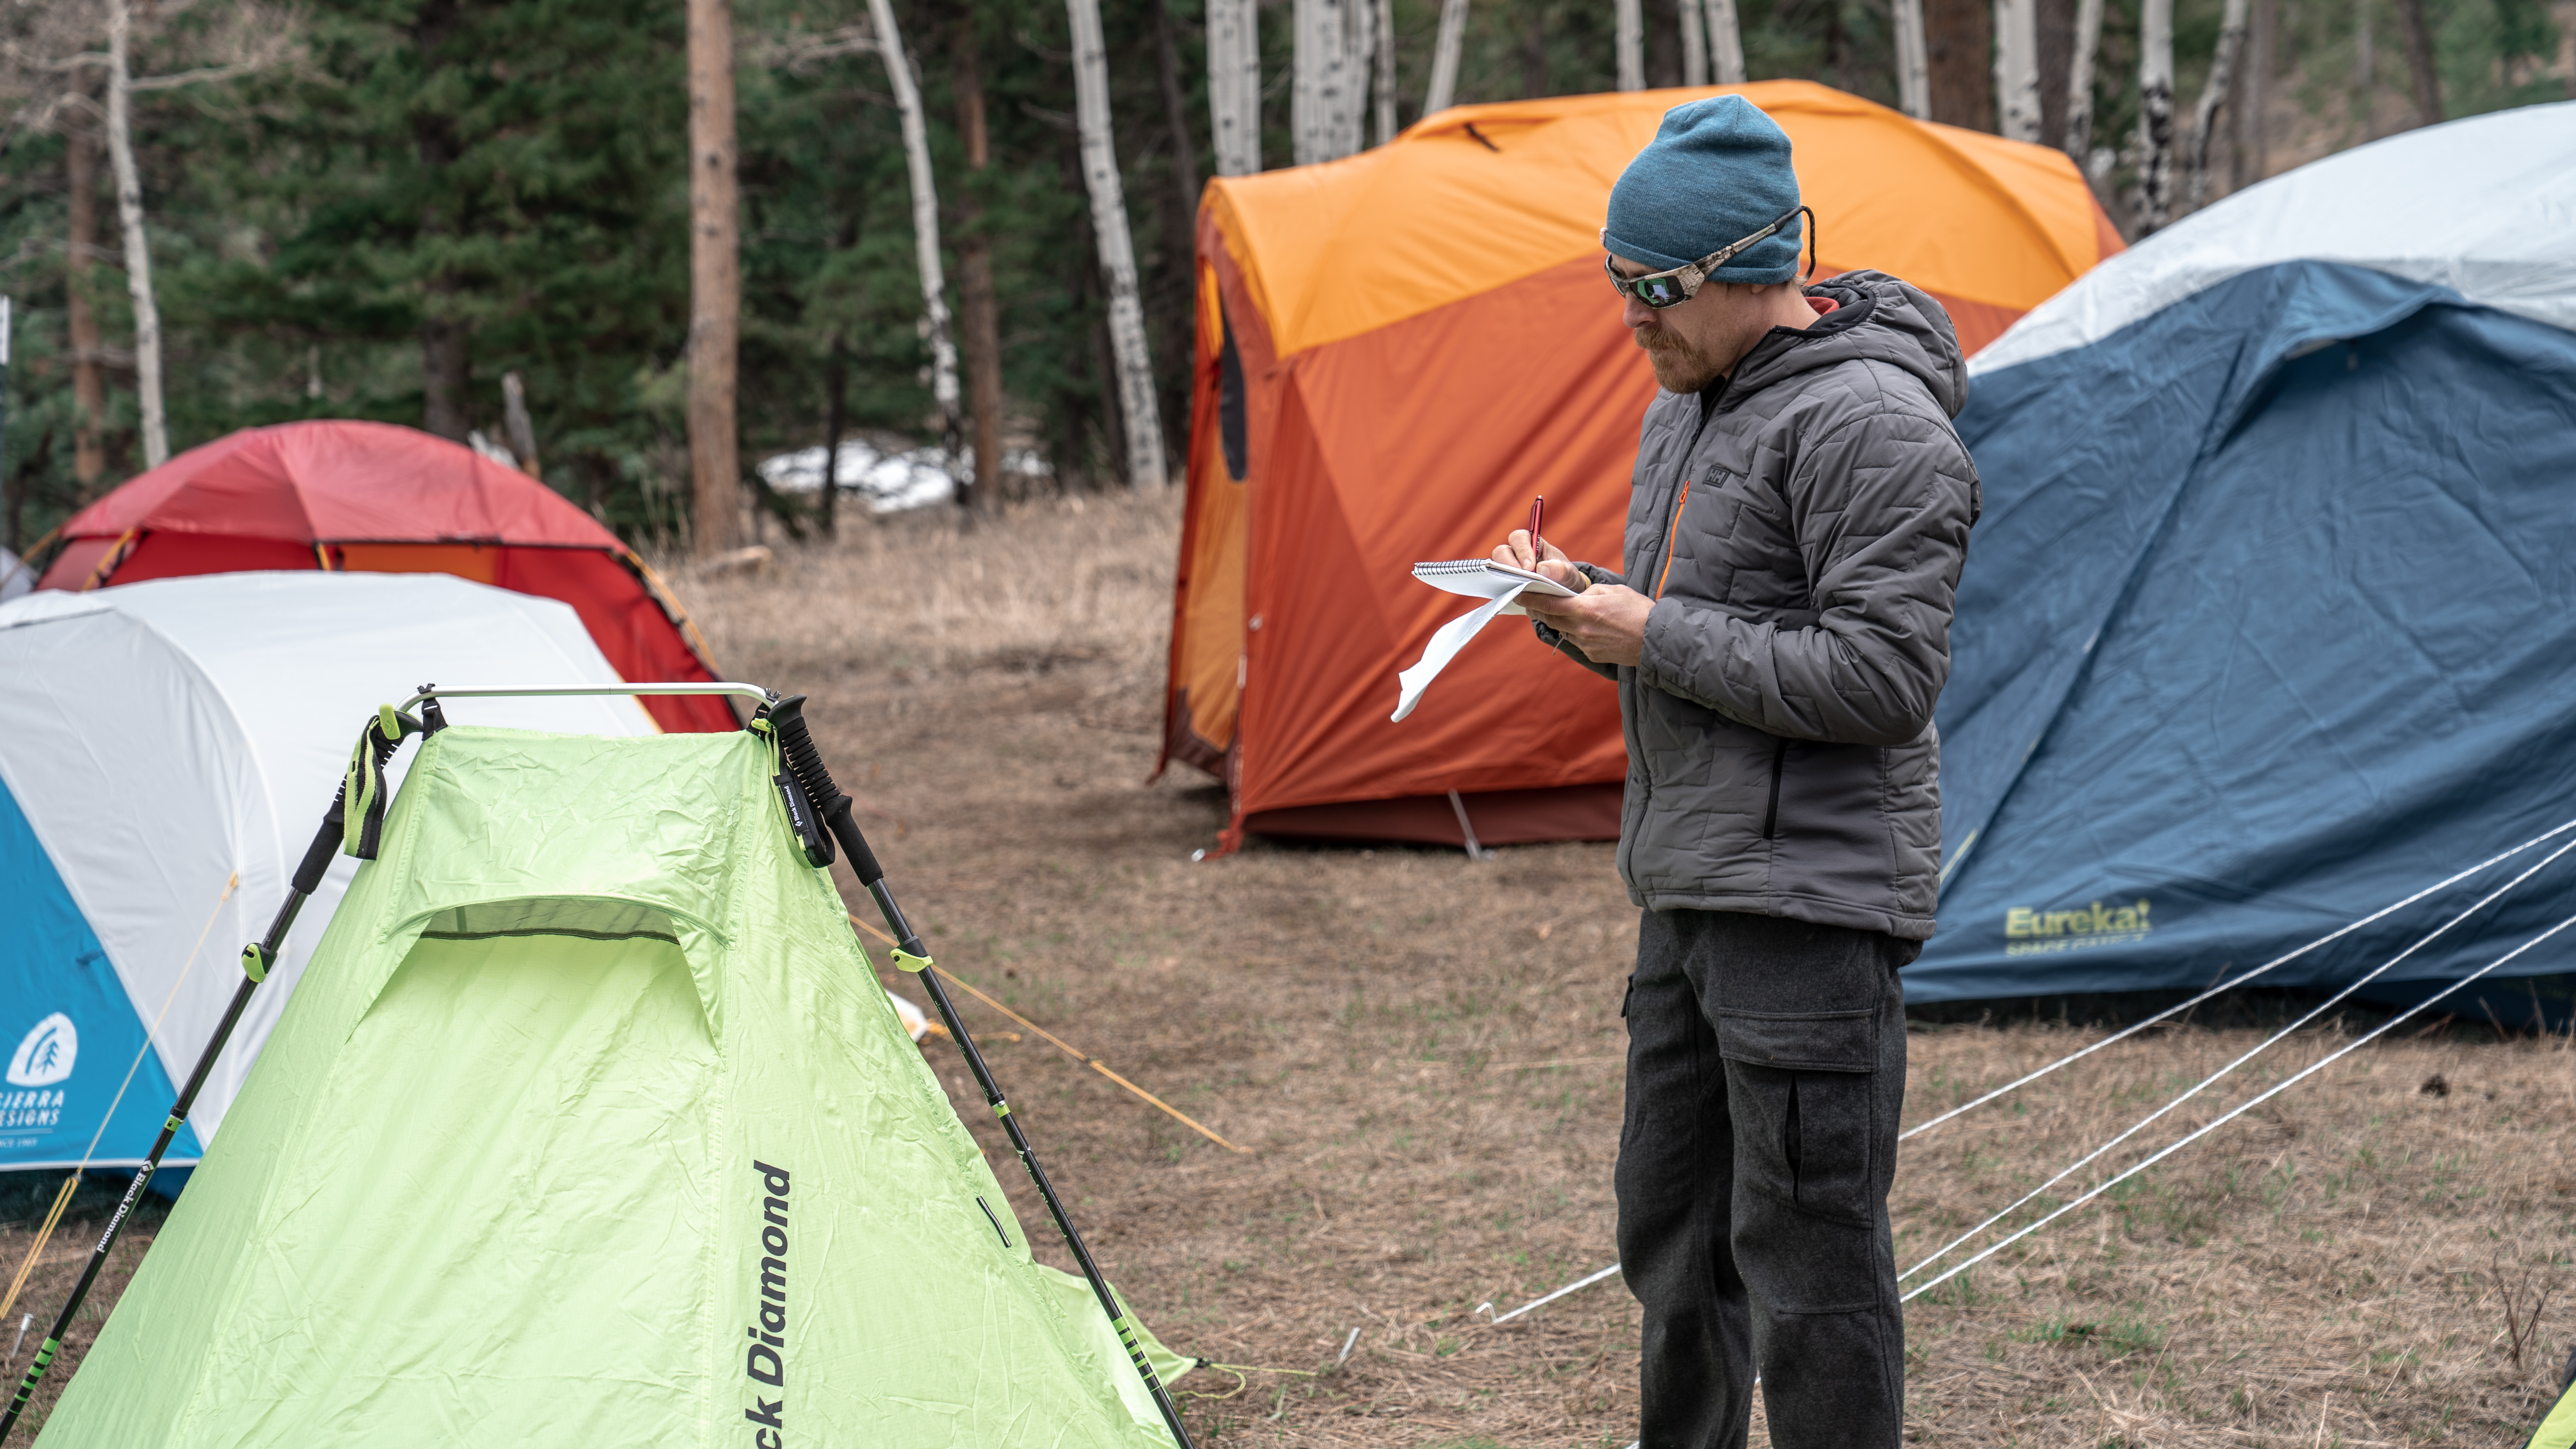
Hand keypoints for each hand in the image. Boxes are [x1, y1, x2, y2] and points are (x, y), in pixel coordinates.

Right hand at [1493, 530, 1586, 590]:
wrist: (1562, 594)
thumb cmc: (1564, 577)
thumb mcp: (1568, 573)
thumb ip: (1560, 569)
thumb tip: (1541, 569)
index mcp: (1532, 543)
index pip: (1519, 538)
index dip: (1521, 550)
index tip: (1529, 567)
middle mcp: (1516, 554)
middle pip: (1501, 552)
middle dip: (1508, 565)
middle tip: (1520, 580)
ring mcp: (1508, 569)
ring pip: (1496, 569)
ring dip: (1503, 579)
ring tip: (1516, 590)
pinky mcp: (1506, 584)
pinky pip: (1497, 586)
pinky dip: (1503, 592)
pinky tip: (1512, 598)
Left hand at [1523, 582, 1652, 666]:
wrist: (1656, 640)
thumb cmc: (1638, 610)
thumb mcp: (1613, 591)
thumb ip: (1589, 592)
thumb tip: (1574, 595)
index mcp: (1585, 609)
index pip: (1548, 604)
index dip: (1531, 599)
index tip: (1519, 594)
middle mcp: (1581, 629)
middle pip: (1550, 618)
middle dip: (1538, 610)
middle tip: (1530, 602)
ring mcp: (1586, 644)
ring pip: (1563, 630)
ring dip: (1559, 621)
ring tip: (1562, 611)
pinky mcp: (1592, 654)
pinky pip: (1577, 640)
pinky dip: (1576, 631)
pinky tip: (1588, 626)